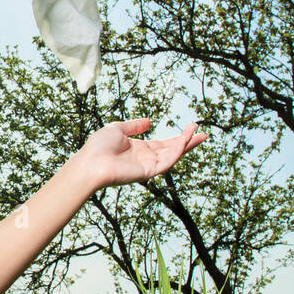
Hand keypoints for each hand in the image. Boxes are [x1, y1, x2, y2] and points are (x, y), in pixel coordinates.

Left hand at [79, 118, 206, 189]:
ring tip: (198, 133)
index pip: (164, 143)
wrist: (91, 162)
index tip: (191, 128)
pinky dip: (177, 152)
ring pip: (172, 155)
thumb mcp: (118, 129)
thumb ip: (134, 126)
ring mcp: (148, 166)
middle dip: (188, 142)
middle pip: (172, 150)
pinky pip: (167, 162)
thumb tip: (150, 122)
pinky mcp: (148, 172)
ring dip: (185, 145)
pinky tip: (184, 141)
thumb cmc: (98, 146)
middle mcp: (146, 158)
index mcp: (139, 149)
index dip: (177, 137)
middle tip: (203, 133)